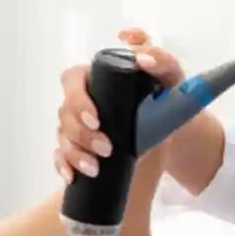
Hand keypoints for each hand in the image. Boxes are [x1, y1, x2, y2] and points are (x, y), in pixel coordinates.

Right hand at [53, 28, 186, 183]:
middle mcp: (83, 101)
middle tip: (106, 148)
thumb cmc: (166, 94)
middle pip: (65, 113)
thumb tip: (144, 59)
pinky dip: (64, 166)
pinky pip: (61, 157)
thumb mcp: (169, 74)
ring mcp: (79, 125)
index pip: (72, 80)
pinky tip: (73, 176)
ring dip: (76, 153)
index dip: (77, 99)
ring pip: (63, 137)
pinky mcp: (81, 147)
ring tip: (96, 168)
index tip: (96, 119)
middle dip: (81, 134)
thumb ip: (162, 59)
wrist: (172, 127)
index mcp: (97, 77)